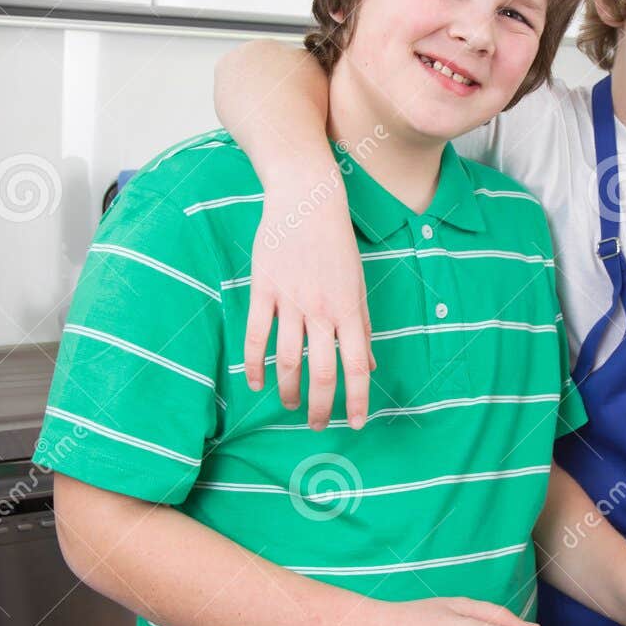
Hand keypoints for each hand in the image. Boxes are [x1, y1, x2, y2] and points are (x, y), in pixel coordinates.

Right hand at [245, 174, 373, 428]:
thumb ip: (362, 325)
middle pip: (321, 371)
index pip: (358, 365)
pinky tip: (255, 383)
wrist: (306, 199)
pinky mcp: (263, 290)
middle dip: (321, 406)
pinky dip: (254, 364)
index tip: (356, 424)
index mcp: (349, 309)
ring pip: (286, 360)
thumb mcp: (359, 283)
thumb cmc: (337, 242)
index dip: (358, 399)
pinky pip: (256, 336)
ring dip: (289, 390)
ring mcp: (290, 300)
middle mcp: (321, 309)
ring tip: (291, 405)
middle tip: (318, 425)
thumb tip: (371, 365)